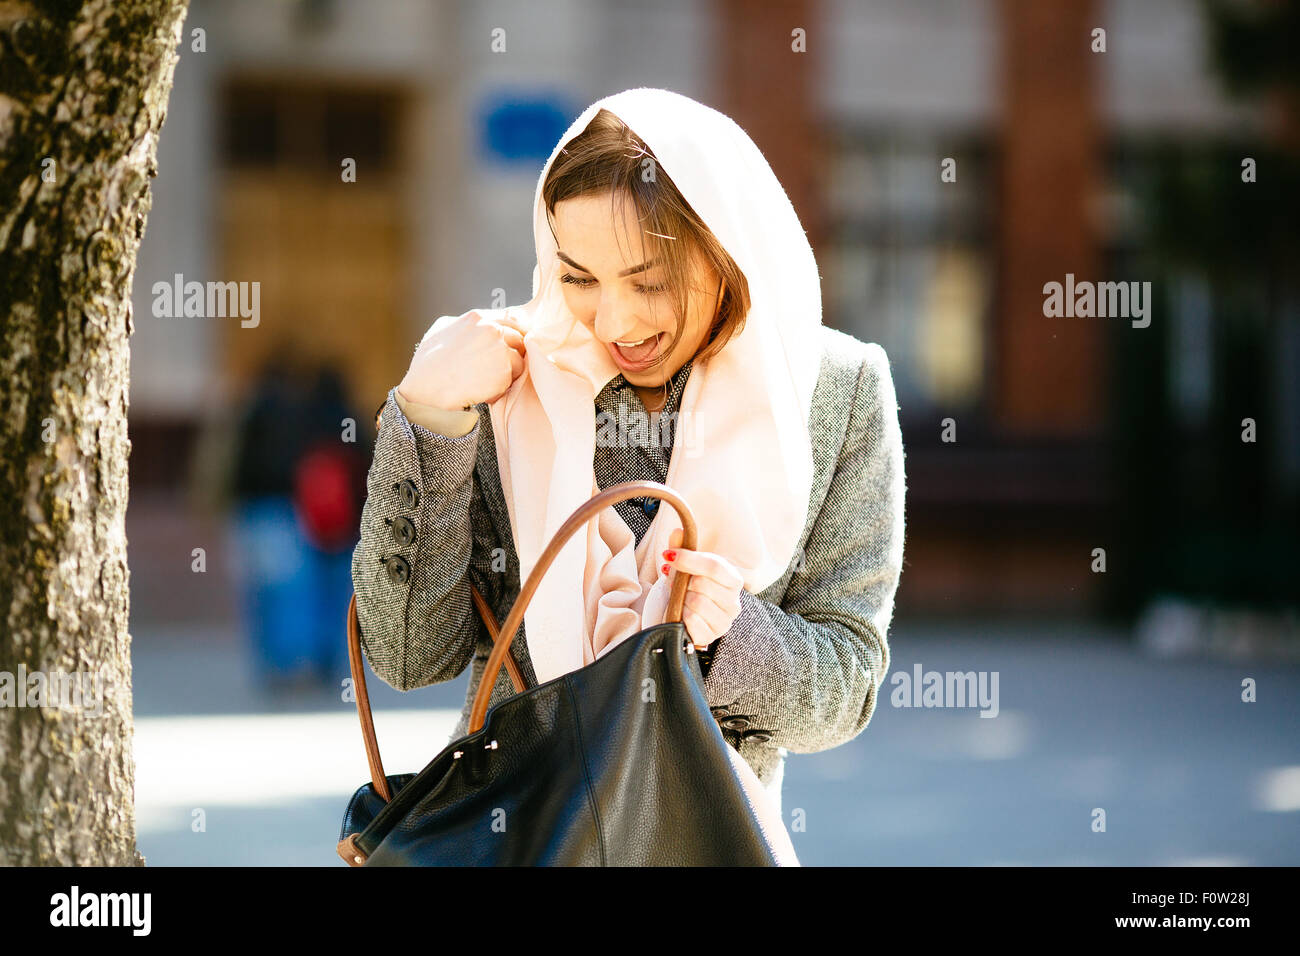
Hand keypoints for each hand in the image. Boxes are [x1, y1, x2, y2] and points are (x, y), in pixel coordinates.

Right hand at [398, 309, 527, 409]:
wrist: (426, 387)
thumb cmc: (428, 362)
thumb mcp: (441, 329)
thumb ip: (464, 324)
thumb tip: (474, 325)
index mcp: (478, 317)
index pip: (509, 320)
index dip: (510, 335)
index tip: (507, 346)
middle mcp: (492, 330)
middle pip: (519, 339)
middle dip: (512, 353)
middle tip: (498, 368)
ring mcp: (499, 350)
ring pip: (519, 360)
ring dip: (508, 372)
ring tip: (487, 381)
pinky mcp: (503, 372)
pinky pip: (513, 380)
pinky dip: (501, 388)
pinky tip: (483, 391)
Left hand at [660, 528, 743, 650]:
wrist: (690, 617)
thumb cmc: (692, 588)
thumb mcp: (688, 567)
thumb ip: (682, 548)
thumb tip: (677, 532)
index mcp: (733, 580)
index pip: (714, 566)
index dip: (688, 559)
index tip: (668, 555)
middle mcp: (734, 602)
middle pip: (702, 584)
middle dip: (681, 582)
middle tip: (676, 583)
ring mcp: (724, 621)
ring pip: (696, 603)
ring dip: (681, 599)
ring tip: (681, 598)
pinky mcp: (711, 636)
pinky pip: (691, 622)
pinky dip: (681, 616)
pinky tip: (682, 613)